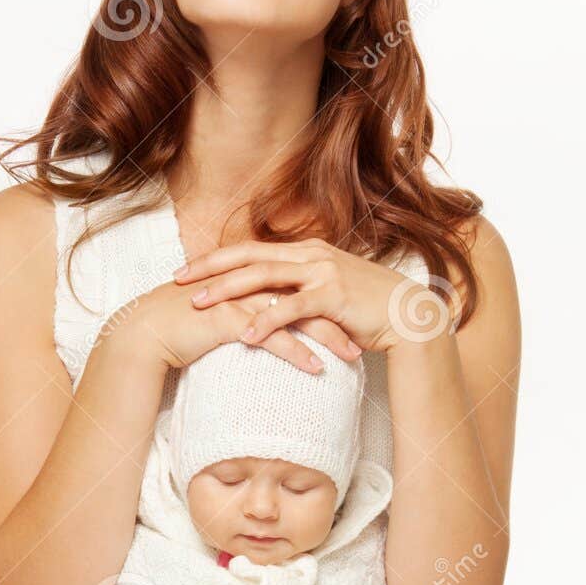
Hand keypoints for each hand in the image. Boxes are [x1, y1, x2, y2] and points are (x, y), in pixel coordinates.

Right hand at [113, 277, 346, 375]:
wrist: (147, 331)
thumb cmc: (184, 324)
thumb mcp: (223, 309)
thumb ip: (249, 305)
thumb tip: (271, 317)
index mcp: (251, 275)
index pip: (301, 284)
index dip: (330, 300)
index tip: (355, 319)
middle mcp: (249, 280)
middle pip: (307, 294)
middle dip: (340, 316)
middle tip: (365, 335)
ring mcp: (240, 296)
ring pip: (296, 314)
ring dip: (327, 336)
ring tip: (352, 356)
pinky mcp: (229, 317)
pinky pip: (272, 336)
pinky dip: (297, 353)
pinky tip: (316, 369)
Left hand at [172, 237, 451, 354]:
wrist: (408, 314)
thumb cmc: (367, 308)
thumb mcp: (329, 291)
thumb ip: (301, 290)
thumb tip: (273, 300)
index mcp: (306, 251)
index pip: (251, 250)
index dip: (216, 259)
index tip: (187, 270)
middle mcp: (310, 255)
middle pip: (248, 257)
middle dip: (210, 268)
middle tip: (177, 280)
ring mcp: (321, 272)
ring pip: (264, 277)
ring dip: (228, 290)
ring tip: (199, 304)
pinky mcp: (333, 295)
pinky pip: (291, 308)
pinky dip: (266, 320)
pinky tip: (244, 334)